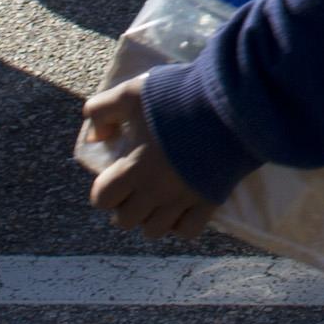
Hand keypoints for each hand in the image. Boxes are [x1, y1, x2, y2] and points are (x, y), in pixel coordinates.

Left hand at [82, 82, 216, 238]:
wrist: (229, 104)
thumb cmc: (177, 97)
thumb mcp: (131, 93)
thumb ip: (101, 111)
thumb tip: (94, 138)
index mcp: (133, 168)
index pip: (102, 199)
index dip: (104, 189)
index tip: (116, 174)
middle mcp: (155, 192)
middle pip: (126, 220)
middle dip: (125, 206)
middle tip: (134, 188)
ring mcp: (182, 200)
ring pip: (154, 230)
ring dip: (150, 217)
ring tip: (156, 199)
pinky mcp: (209, 201)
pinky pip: (188, 231)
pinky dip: (180, 225)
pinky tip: (180, 208)